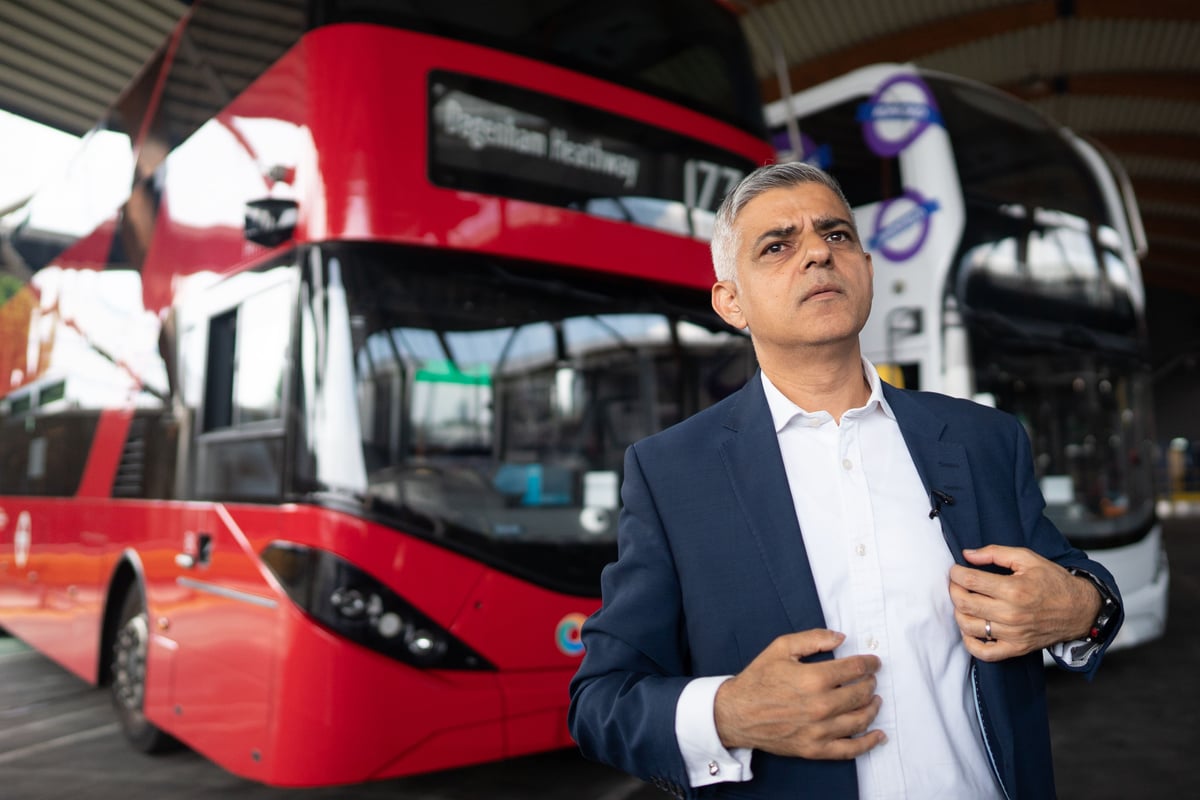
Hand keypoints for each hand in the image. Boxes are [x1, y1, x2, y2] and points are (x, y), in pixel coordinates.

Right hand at [713, 629, 884, 758]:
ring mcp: (819, 730)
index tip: (873, 662)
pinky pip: (850, 749)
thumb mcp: (781, 648)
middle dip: (870, 684)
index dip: (869, 664)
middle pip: (861, 694)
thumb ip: (813, 638)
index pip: (855, 669)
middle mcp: (820, 706)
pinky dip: (868, 743)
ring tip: (874, 700)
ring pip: (860, 719)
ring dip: (872, 708)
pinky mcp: (815, 749)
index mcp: (813, 678)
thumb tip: (841, 638)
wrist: (736, 713)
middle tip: (870, 680)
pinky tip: (878, 735)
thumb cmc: (758, 679)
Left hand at [949, 545, 1101, 661]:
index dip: (955, 573)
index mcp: (1013, 589)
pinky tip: (970, 628)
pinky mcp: (1016, 648)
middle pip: (964, 603)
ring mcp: (1013, 634)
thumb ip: (995, 553)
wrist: (1080, 609)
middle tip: (957, 584)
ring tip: (965, 602)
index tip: (956, 570)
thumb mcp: (1027, 558)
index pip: (969, 581)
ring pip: (968, 626)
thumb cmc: (1054, 582)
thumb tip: (967, 555)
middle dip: (954, 590)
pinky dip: (969, 642)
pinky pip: (984, 652)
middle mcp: (1011, 614)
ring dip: (959, 613)